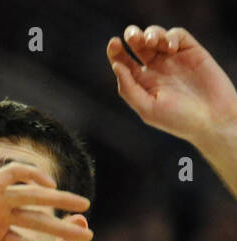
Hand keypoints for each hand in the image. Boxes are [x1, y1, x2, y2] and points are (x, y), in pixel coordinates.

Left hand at [109, 25, 236, 144]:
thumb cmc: (178, 119)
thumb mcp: (148, 108)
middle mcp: (156, 68)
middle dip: (133, 36)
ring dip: (151, 33)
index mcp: (142, 82)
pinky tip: (171, 48)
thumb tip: (116, 65)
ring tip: (151, 42)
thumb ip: (129, 88)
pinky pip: (177, 35)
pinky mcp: (191, 51)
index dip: (116, 51)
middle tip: (132, 37)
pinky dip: (171, 36)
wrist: (212, 118)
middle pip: (138, 44)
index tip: (114, 43)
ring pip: (157, 36)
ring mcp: (173, 58)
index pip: (124, 62)